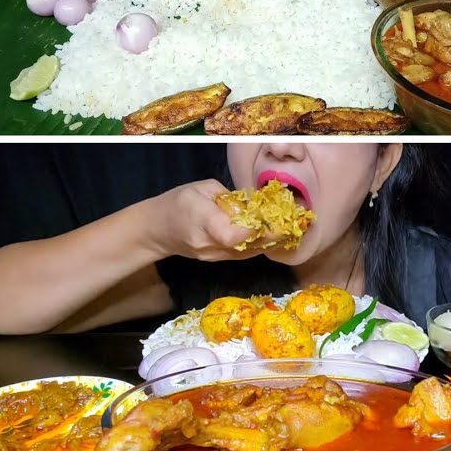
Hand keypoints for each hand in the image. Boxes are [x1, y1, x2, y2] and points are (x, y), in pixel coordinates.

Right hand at [149, 179, 276, 261]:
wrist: (157, 229)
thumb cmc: (178, 202)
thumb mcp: (202, 188)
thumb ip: (229, 198)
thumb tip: (253, 205)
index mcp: (202, 221)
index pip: (232, 235)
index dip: (254, 230)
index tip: (272, 220)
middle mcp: (209, 245)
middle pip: (245, 247)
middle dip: (271, 237)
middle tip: (292, 225)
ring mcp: (213, 257)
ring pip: (247, 253)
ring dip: (268, 243)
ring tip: (286, 230)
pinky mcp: (217, 261)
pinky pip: (243, 254)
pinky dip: (258, 246)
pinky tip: (270, 236)